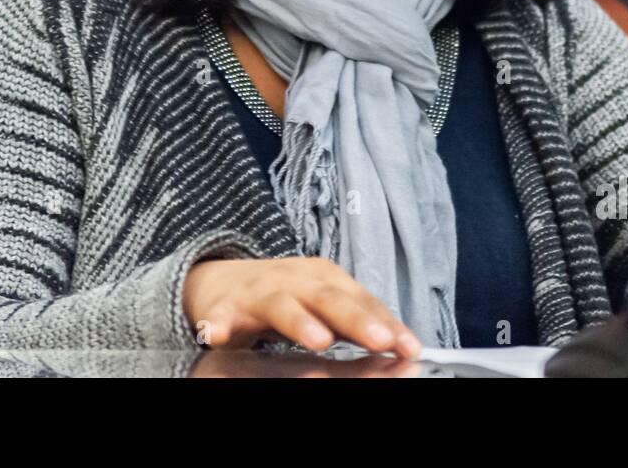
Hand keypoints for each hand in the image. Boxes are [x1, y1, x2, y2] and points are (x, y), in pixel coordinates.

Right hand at [182, 256, 421, 358]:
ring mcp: (259, 291)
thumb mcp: (322, 302)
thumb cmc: (285, 295)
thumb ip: (354, 322)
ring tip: (320, 341)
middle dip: (356, 320)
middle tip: (381, 341)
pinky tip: (216, 335)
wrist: (220, 280)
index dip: (387, 323)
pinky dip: (218, 324)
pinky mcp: (225, 306)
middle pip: (329, 298)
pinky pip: (220, 316)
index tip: (411, 348)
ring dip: (300, 322)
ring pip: (281, 305)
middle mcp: (295, 279)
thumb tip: (400, 347)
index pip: (362, 300)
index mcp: (324, 278)